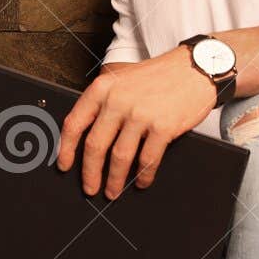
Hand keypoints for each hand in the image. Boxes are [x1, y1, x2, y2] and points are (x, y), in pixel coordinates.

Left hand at [56, 48, 215, 198]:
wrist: (194, 68)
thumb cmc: (157, 77)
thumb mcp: (120, 81)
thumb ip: (103, 103)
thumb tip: (85, 136)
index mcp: (102, 89)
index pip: (74, 123)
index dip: (66, 149)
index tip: (64, 165)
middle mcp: (117, 101)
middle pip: (95, 145)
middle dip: (90, 173)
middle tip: (90, 188)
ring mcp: (140, 115)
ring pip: (120, 157)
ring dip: (115, 180)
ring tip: (113, 191)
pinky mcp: (163, 127)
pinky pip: (148, 159)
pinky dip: (143, 175)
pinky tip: (141, 181)